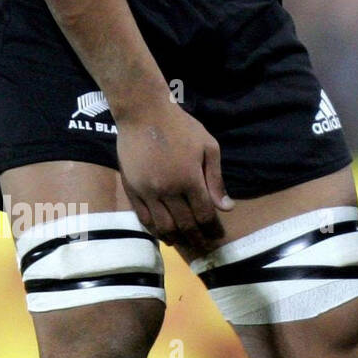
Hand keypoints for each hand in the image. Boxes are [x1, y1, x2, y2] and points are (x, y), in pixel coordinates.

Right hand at [116, 101, 232, 253]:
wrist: (142, 111)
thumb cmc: (180, 126)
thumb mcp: (208, 147)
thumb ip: (216, 179)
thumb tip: (226, 208)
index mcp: (190, 179)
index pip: (204, 214)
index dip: (212, 229)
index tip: (218, 235)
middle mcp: (168, 190)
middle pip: (185, 224)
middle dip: (197, 238)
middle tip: (204, 246)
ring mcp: (147, 191)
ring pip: (163, 226)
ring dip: (176, 239)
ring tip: (184, 243)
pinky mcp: (131, 189)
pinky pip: (143, 218)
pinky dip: (154, 230)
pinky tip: (163, 234)